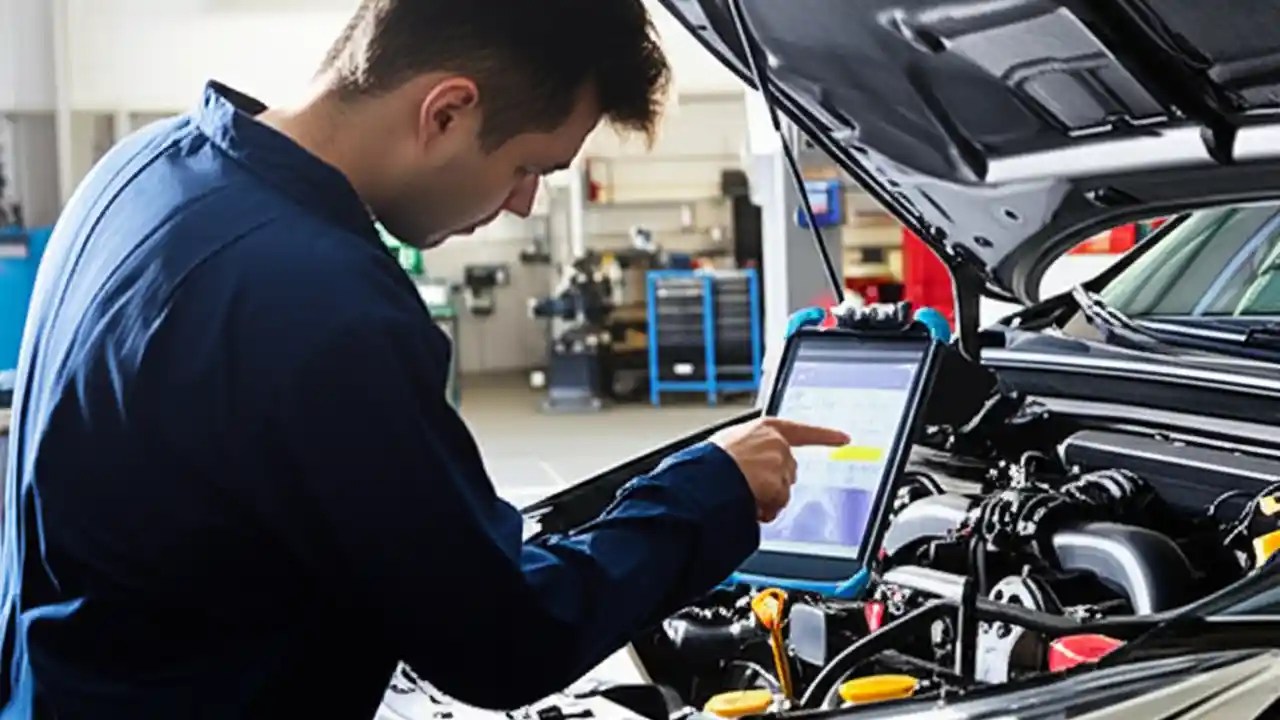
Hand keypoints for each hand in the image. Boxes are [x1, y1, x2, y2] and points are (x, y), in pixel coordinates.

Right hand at [709, 418, 849, 522]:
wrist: (702, 475)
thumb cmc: (708, 461)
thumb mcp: (730, 444)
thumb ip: (752, 449)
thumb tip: (754, 466)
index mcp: (766, 427)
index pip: (803, 430)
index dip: (826, 435)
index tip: (844, 438)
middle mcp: (776, 442)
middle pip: (789, 470)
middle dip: (775, 484)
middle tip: (750, 488)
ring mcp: (778, 462)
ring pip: (783, 490)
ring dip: (766, 499)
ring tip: (741, 493)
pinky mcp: (777, 482)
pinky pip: (777, 504)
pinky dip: (764, 509)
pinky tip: (748, 503)